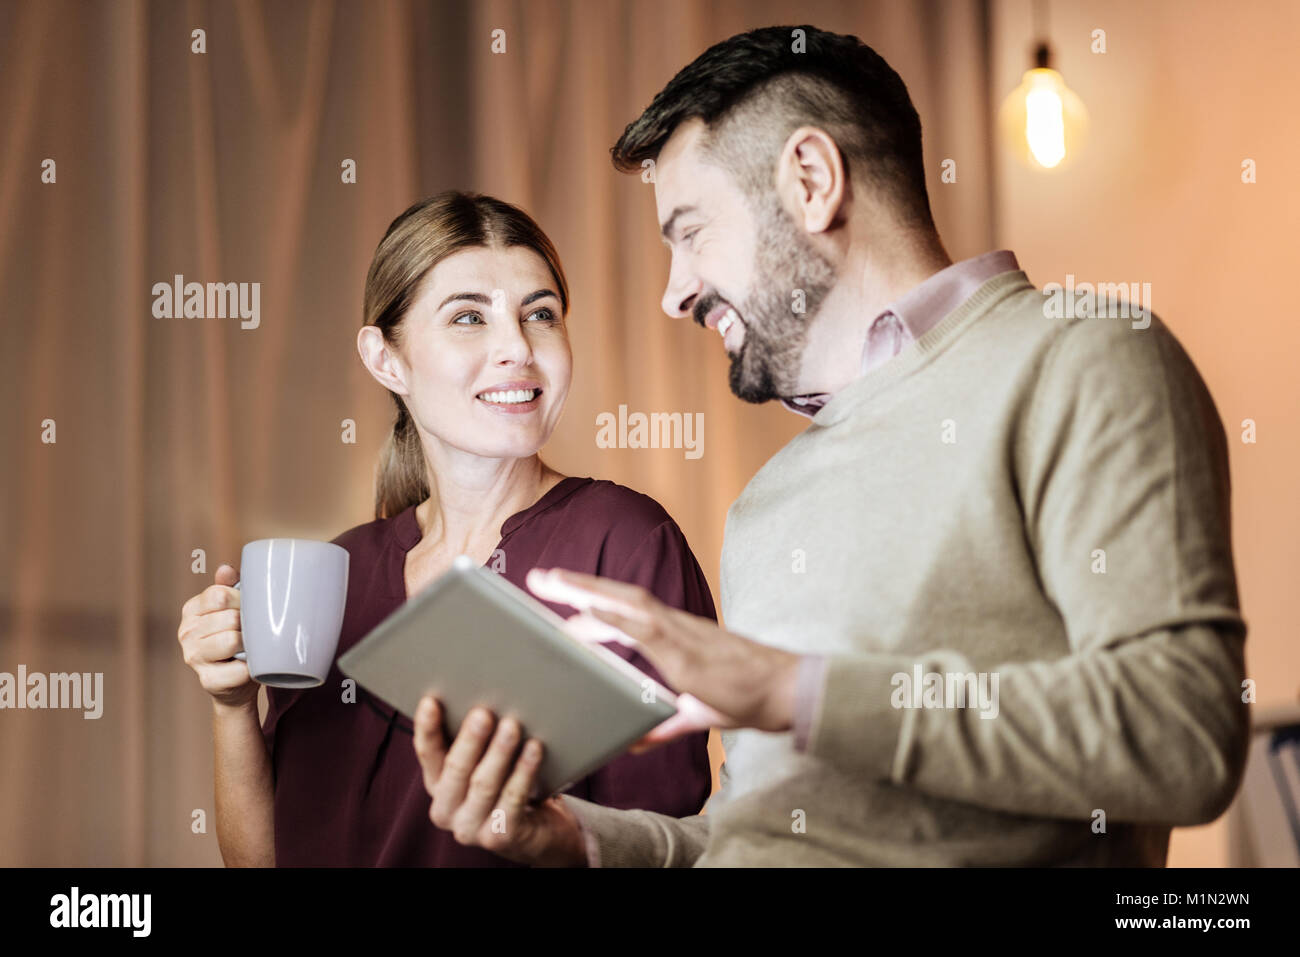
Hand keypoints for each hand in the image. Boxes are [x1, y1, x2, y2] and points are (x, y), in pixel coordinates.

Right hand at [178, 564, 257, 711]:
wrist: (238, 682)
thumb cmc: (239, 638)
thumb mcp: (233, 609)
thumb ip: (229, 586)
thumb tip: (225, 569)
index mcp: (192, 610)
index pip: (220, 594)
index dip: (241, 600)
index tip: (248, 609)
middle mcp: (186, 633)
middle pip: (229, 617)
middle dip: (248, 624)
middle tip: (252, 632)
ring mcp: (193, 657)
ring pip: (232, 640)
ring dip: (249, 645)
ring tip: (249, 648)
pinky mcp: (208, 681)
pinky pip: (240, 668)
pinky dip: (251, 668)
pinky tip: (248, 666)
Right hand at [412, 695, 587, 865]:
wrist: (538, 829)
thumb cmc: (508, 783)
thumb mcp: (485, 761)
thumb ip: (475, 738)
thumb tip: (481, 696)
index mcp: (437, 785)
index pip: (427, 754)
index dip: (427, 728)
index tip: (431, 702)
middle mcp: (447, 810)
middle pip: (456, 769)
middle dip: (470, 740)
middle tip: (483, 713)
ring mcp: (471, 828)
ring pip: (484, 785)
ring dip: (499, 752)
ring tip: (512, 726)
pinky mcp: (499, 838)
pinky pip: (513, 800)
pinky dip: (523, 772)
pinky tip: (534, 750)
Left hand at [525, 568, 801, 745]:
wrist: (786, 691)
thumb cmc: (747, 697)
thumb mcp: (695, 714)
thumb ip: (664, 724)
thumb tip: (636, 740)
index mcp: (674, 636)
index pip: (625, 611)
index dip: (591, 601)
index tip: (559, 595)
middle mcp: (674, 626)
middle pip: (617, 598)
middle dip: (577, 586)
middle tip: (538, 577)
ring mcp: (679, 634)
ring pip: (625, 603)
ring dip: (586, 590)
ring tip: (551, 581)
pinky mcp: (686, 652)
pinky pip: (644, 628)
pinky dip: (614, 617)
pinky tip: (588, 611)